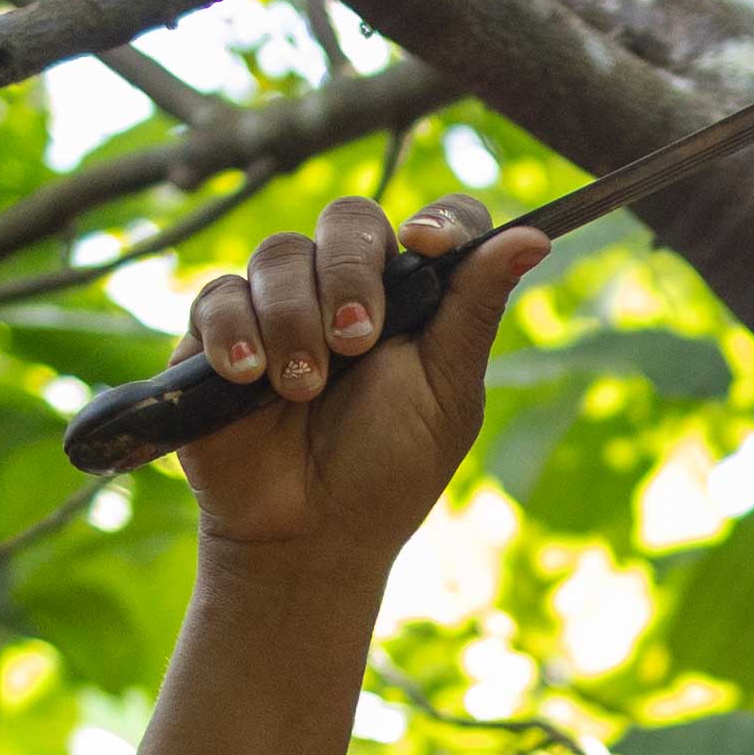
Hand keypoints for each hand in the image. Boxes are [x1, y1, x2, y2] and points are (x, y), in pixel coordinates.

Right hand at [173, 194, 540, 564]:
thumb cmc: (386, 470)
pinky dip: (234, 332)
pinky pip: (218, 294)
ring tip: (302, 388)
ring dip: (294, 319)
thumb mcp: (446, 394)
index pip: (437, 222)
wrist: (307, 536)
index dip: (438, 218)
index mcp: (415, 297)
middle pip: (350, 218)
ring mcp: (280, 305)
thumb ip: (475, 310)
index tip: (428, 244)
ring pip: (279, 254)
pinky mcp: (218, 332)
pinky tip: (249, 378)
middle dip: (351, 273)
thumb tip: (535, 237)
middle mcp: (348, 287)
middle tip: (354, 343)